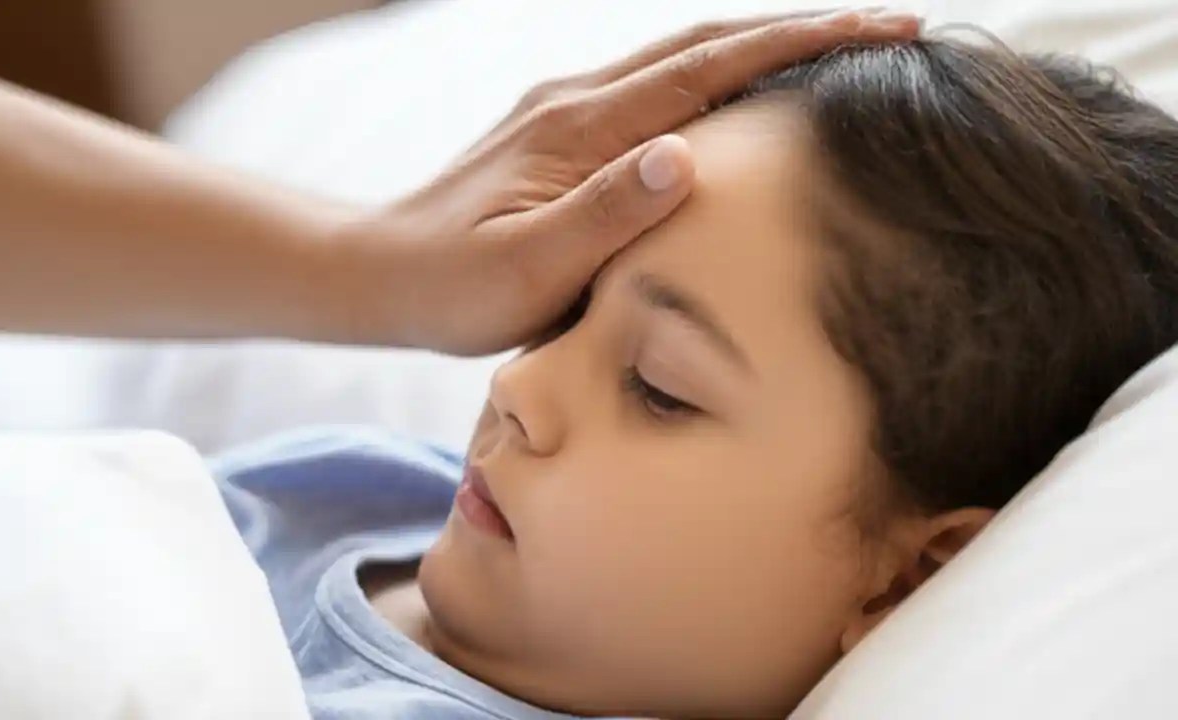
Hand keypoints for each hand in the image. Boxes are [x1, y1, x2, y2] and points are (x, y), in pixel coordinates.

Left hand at [366, 8, 919, 354]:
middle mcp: (579, 100)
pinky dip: (720, 77)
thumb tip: (685, 154)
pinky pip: (658, 86)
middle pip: (709, 42)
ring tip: (845, 54)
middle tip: (897, 30)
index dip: (804, 42)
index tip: (889, 30)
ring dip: (766, 45)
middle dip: (806, 29)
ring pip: (685, 57)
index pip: (712, 66)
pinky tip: (748, 97)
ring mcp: (568, 109)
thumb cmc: (451, 288)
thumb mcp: (526, 270)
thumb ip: (603, 214)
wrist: (378, 273)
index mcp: (582, 128)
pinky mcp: (561, 130)